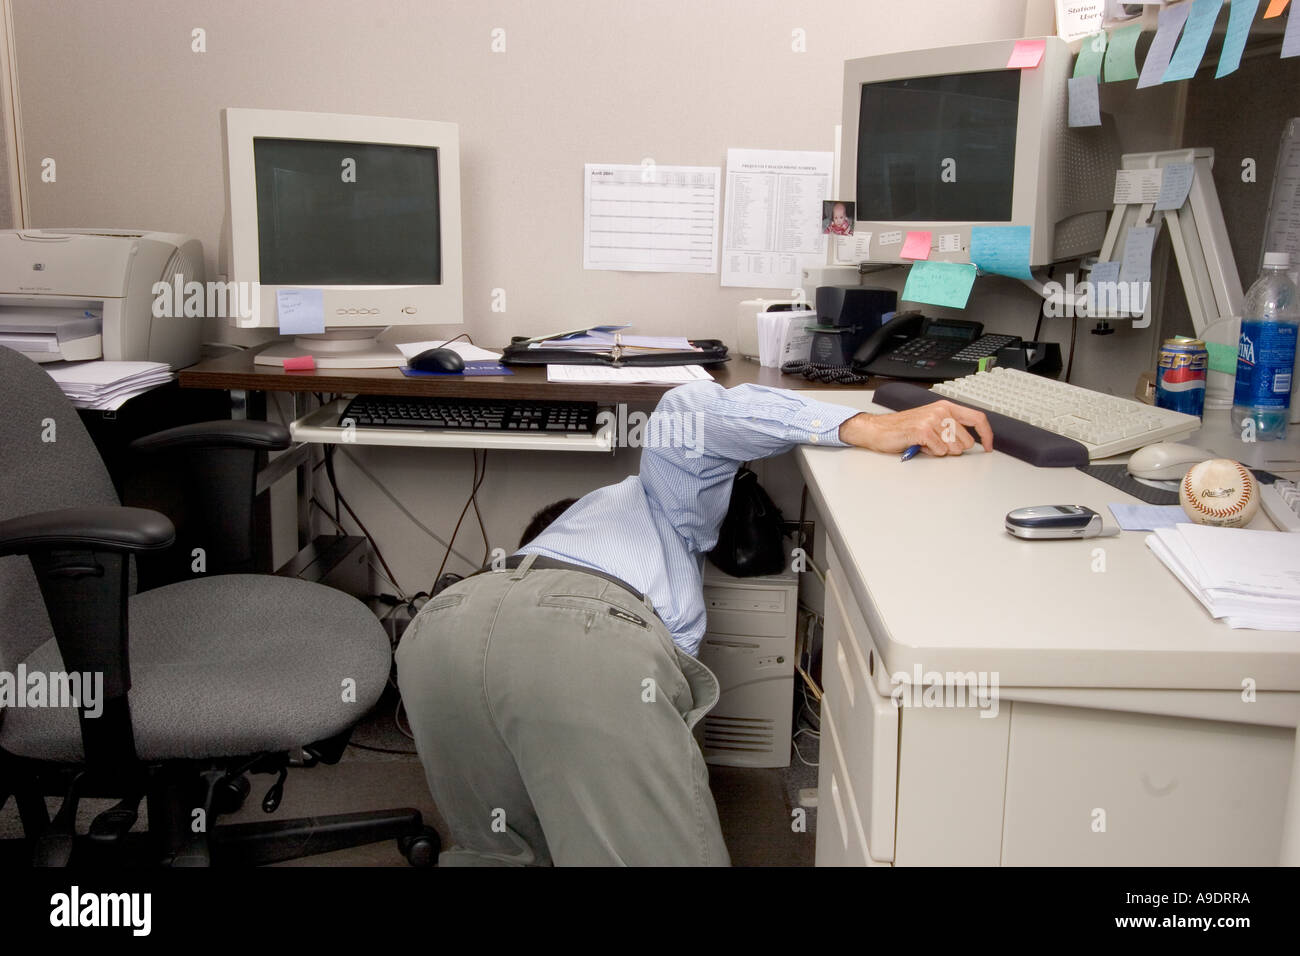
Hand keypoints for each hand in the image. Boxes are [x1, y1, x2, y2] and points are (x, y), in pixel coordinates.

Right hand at [839, 401, 993, 456]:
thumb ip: (951, 428)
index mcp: (946, 407)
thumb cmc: (904, 428)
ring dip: (941, 451)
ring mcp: (932, 420)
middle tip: (937, 444)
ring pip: (953, 448)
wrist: (879, 429)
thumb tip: (969, 443)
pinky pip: (939, 451)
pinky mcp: (923, 431)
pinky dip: (930, 453)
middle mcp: (941, 411)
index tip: (989, 446)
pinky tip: (920, 446)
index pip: (978, 418)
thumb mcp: (931, 422)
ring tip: (926, 444)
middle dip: (954, 448)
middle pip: (966, 440)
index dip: (987, 434)